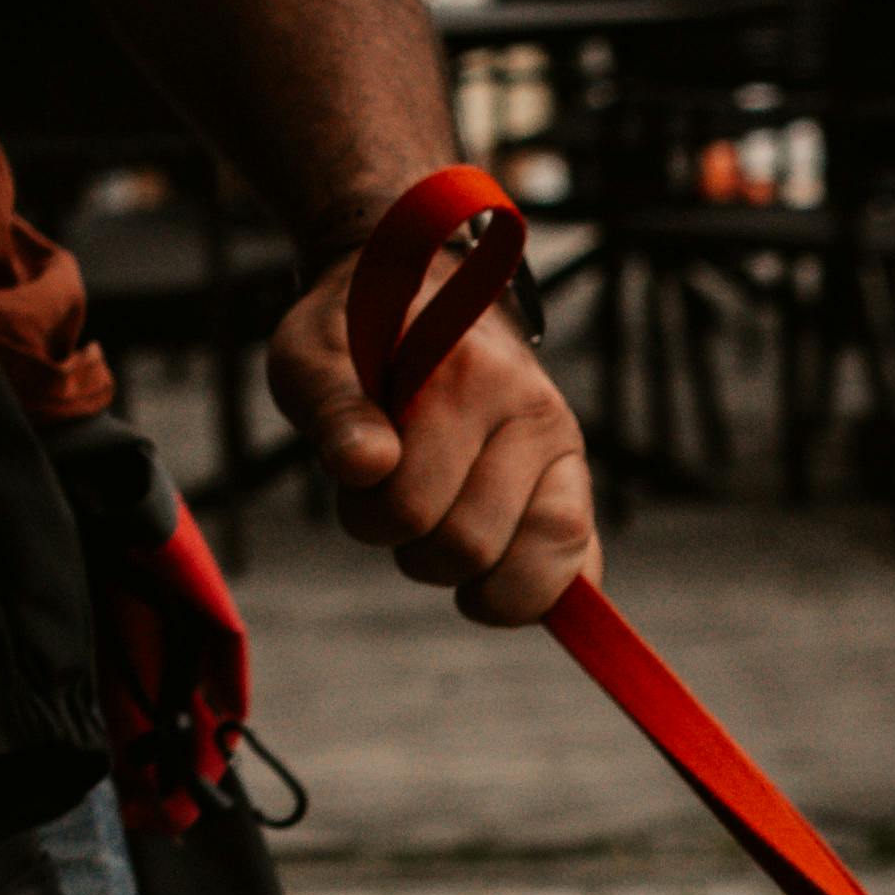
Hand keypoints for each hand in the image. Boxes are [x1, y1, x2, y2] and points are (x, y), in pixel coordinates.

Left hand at [266, 247, 595, 617]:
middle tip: (397, 511)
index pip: (412, 501)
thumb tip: (367, 467)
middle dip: (416, 550)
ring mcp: (562, 445)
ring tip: (439, 537)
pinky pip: (579, 565)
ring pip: (524, 567)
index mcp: (463, 368)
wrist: (421, 299)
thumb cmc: (358, 341)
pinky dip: (533, 594)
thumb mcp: (314, 355)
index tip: (358, 486)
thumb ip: (331, 407)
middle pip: (468, 544)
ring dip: (468, 579)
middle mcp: (527, 405)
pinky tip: (494, 589)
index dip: (370, 517)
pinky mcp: (577, 481)